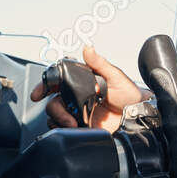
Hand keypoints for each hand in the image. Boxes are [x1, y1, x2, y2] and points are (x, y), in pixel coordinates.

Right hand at [29, 44, 143, 133]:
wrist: (138, 117)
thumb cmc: (130, 95)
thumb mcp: (116, 76)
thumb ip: (100, 63)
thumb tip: (87, 47)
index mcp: (82, 82)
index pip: (57, 80)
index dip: (44, 85)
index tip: (38, 94)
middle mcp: (77, 97)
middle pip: (53, 101)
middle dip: (55, 110)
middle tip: (68, 117)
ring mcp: (78, 112)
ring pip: (55, 115)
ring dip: (59, 120)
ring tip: (74, 124)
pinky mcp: (81, 127)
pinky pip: (63, 129)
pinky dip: (63, 129)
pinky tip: (75, 129)